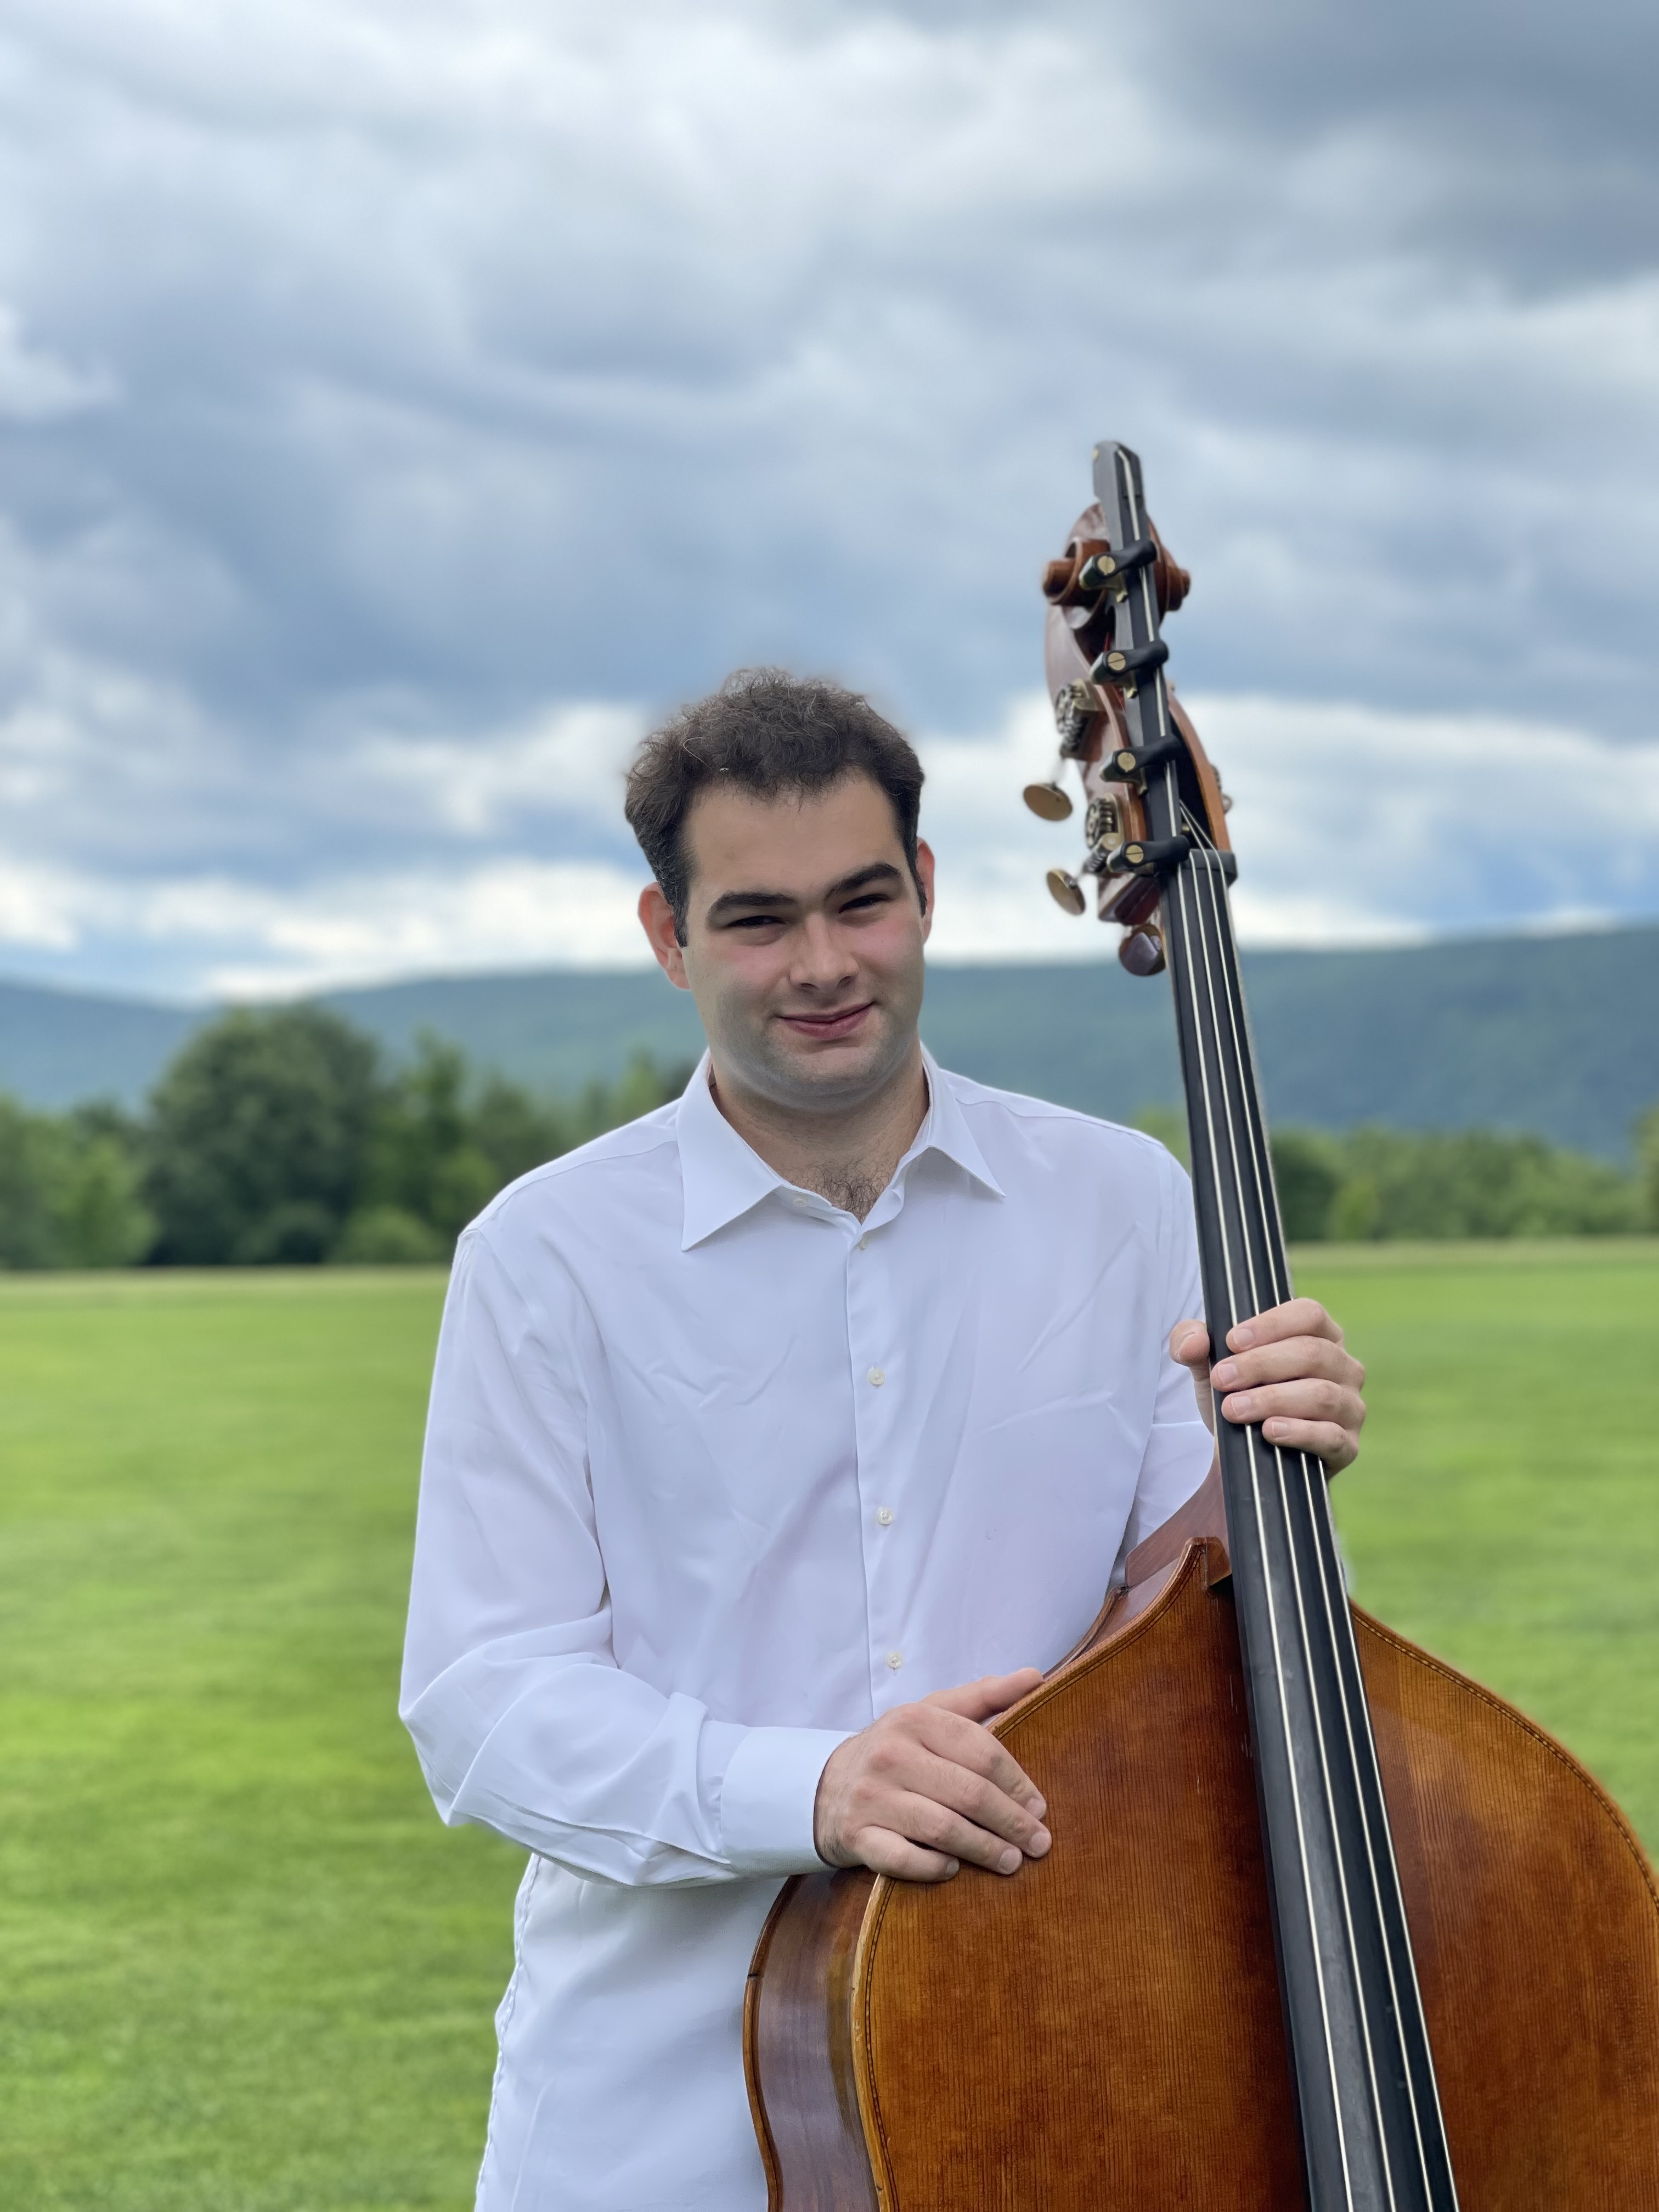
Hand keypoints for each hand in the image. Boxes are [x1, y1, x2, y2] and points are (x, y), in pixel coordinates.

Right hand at [813, 1670, 1050, 1882]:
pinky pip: (903, 1858)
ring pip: (942, 1828)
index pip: (982, 1751)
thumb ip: (984, 1696)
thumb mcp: (933, 1714)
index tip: (1041, 1807)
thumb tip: (1036, 1676)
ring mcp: (871, 1796)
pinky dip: (933, 1867)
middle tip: (1039, 1843)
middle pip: (969, 1793)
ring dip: (984, 1849)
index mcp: (915, 1719)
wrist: (827, 1785)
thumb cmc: (897, 1750)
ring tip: (1012, 1862)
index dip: (1018, 1783)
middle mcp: (891, 1754)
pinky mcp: (857, 1834)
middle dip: (1011, 1822)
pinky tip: (954, 1870)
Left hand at [1170, 1296, 1365, 1474]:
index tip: (1231, 1341)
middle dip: (1261, 1365)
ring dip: (1272, 1399)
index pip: (1309, 1314)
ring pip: (1321, 1394)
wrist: (1245, 1453)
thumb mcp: (1208, 1366)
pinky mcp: (1347, 1446)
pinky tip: (1269, 1431)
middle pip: (1312, 1353)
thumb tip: (1192, 1341)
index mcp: (1320, 1336)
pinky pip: (1330, 1436)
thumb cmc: (1238, 1395)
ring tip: (1234, 1409)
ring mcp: (1350, 1407)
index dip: (1272, 1324)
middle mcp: (1343, 1367)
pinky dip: (1298, 1432)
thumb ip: (1192, 1343)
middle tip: (1222, 1380)